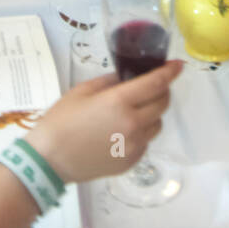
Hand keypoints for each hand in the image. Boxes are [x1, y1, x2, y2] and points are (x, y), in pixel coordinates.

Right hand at [27, 62, 181, 183]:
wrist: (49, 161)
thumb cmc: (61, 120)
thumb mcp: (83, 91)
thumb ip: (110, 81)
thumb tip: (127, 78)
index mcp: (120, 101)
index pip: (156, 83)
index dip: (170, 72)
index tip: (179, 65)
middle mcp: (133, 124)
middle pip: (162, 104)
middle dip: (162, 91)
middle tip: (152, 85)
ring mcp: (134, 146)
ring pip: (157, 124)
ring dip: (152, 113)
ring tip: (135, 109)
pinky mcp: (131, 162)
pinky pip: (146, 142)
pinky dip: (141, 132)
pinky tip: (123, 130)